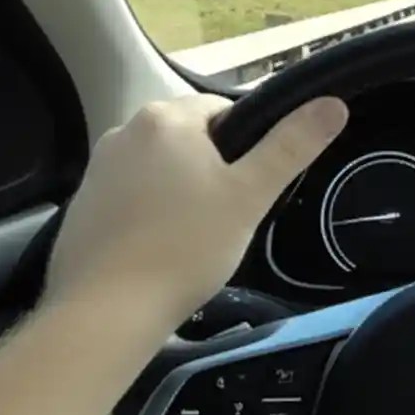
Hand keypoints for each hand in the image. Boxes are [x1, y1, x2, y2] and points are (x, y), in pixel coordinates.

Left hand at [43, 94, 347, 327]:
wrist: (106, 310)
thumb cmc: (186, 246)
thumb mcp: (249, 196)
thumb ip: (291, 146)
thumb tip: (333, 104)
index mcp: (166, 117)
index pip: (222, 110)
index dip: (246, 147)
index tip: (250, 187)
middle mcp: (124, 130)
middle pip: (189, 137)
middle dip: (212, 168)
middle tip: (228, 215)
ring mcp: (97, 168)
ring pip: (159, 166)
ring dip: (180, 188)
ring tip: (195, 235)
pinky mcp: (82, 204)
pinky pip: (130, 193)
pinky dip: (149, 211)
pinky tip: (159, 247)